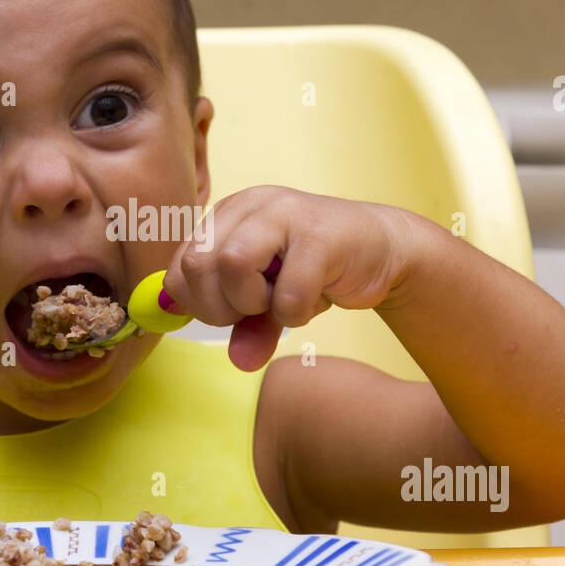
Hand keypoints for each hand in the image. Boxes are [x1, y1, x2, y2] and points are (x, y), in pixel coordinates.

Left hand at [160, 186, 413, 370]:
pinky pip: (286, 292)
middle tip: (254, 311)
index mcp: (228, 215)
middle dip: (219, 307)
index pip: (178, 268)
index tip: (229, 314)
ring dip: (253, 303)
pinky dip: (295, 312)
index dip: (196, 305)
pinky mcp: (319, 235)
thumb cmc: (319, 271)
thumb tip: (239, 360)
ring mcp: (284, 213)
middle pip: (197, 264)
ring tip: (280, 301)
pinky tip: (312, 300)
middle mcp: (251, 205)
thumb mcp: (272, 302)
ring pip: (231, 264)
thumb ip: (248, 329)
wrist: (385, 250)